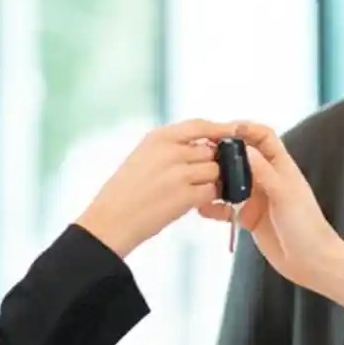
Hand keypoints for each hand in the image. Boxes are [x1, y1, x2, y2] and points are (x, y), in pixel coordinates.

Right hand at [77, 119, 236, 256]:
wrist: (112, 219)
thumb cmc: (126, 190)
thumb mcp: (143, 155)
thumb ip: (172, 146)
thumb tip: (205, 145)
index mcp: (159, 138)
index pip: (198, 125)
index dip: (219, 129)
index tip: (231, 132)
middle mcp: (170, 151)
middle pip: (210, 151)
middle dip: (209, 163)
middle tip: (196, 177)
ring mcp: (180, 174)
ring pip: (214, 171)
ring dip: (210, 182)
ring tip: (191, 191)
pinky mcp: (186, 196)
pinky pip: (212, 191)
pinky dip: (208, 198)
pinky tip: (194, 202)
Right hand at [200, 123, 343, 317]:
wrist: (311, 263)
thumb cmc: (306, 227)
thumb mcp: (285, 196)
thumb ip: (264, 172)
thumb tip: (244, 147)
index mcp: (281, 167)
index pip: (263, 137)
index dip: (246, 129)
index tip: (224, 130)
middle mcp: (268, 179)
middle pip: (242, 156)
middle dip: (223, 154)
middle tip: (202, 155)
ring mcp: (258, 198)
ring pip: (232, 181)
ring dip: (216, 180)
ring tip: (200, 182)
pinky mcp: (249, 217)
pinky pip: (227, 207)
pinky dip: (215, 206)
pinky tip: (204, 209)